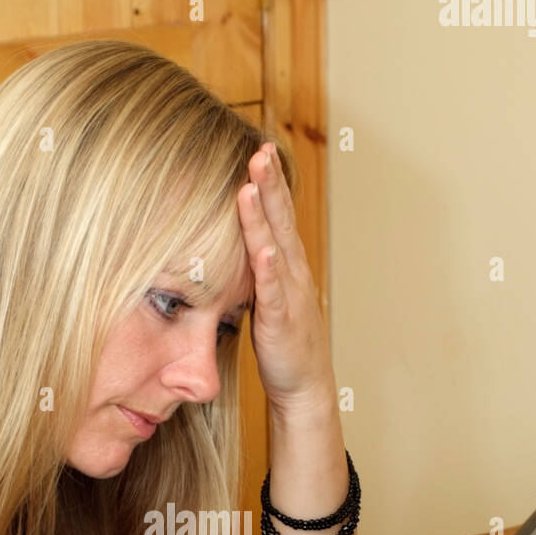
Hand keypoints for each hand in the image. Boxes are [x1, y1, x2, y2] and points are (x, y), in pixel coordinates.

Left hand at [237, 141, 335, 413]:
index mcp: (286, 265)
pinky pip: (274, 293)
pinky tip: (264, 251)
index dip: (271, 183)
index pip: (278, 216)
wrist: (304, 386)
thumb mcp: (265, 295)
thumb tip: (231, 246)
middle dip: (271, 183)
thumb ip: (253, 269)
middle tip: (261, 148)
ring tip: (254, 185)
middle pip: (281, 220)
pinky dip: (270, 271)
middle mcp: (292, 273)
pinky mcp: (281, 322)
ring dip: (265, 216)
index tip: (261, 149)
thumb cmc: (283, 342)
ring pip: (276, 248)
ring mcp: (289, 295)